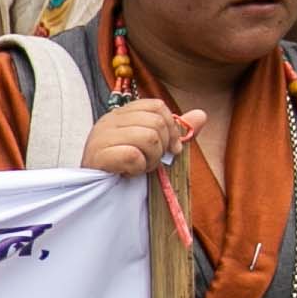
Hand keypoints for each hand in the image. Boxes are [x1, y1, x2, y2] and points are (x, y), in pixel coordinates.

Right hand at [82, 97, 201, 179]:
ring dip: (151, 159)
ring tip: (140, 167)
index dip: (171, 127)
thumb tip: (202, 114)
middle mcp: (110, 120)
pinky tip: (129, 172)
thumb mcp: (153, 147)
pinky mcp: (98, 154)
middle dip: (161, 147)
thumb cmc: (124, 168)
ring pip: (148, 137)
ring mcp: (102, 136)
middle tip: (150, 161)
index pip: (156, 106)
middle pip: (156, 122)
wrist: (95, 191)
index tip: (172, 148)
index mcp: (122, 114)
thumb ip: (175, 131)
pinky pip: (133, 155)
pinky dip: (138, 168)